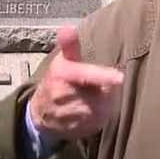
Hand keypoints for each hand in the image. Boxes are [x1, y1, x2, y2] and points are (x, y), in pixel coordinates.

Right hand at [28, 25, 123, 140]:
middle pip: (102, 94)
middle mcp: (63, 96)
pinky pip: (98, 123)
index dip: (104, 76)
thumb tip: (68, 28)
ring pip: (101, 110)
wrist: (39, 114)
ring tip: (88, 100)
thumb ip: (70, 46)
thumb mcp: (62, 61)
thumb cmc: (57, 81)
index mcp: (63, 74)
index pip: (87, 75)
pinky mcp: (76, 130)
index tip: (120, 78)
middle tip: (92, 89)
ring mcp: (69, 115)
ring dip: (102, 105)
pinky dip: (98, 118)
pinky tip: (87, 113)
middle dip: (103, 91)